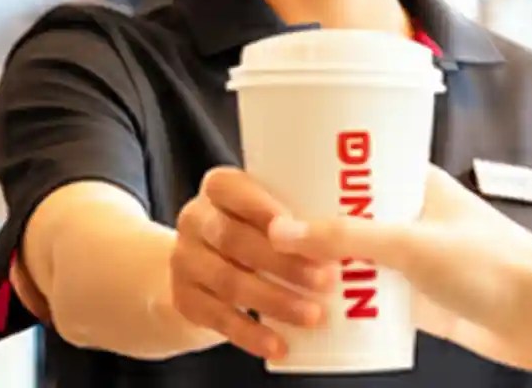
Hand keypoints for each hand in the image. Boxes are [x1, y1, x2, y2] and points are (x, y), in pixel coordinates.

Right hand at [171, 167, 333, 359]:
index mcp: (221, 188)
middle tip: (327, 279)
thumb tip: (346, 235)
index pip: (230, 188)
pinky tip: (279, 344)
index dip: (264, 207)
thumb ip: (308, 216)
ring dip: (274, 300)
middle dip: (283, 261)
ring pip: (228, 280)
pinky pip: (217, 319)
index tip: (304, 228)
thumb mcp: (285, 213)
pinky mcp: (185, 300)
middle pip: (234, 238)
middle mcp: (196, 218)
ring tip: (314, 315)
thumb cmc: (268, 234)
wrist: (212, 275)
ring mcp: (185, 259)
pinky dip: (250, 334)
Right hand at [269, 166, 531, 373]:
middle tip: (260, 238)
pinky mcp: (418, 298)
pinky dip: (341, 303)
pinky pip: (368, 297)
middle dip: (309, 227)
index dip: (314, 169)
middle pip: (346, 214)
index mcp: (417, 182)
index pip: (354, 163)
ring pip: (353, 258)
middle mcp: (412, 215)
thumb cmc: (497, 265)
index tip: (271, 180)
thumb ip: (349, 236)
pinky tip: (309, 310)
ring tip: (273, 276)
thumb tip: (284, 232)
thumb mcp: (413, 243)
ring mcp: (414, 257)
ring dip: (322, 269)